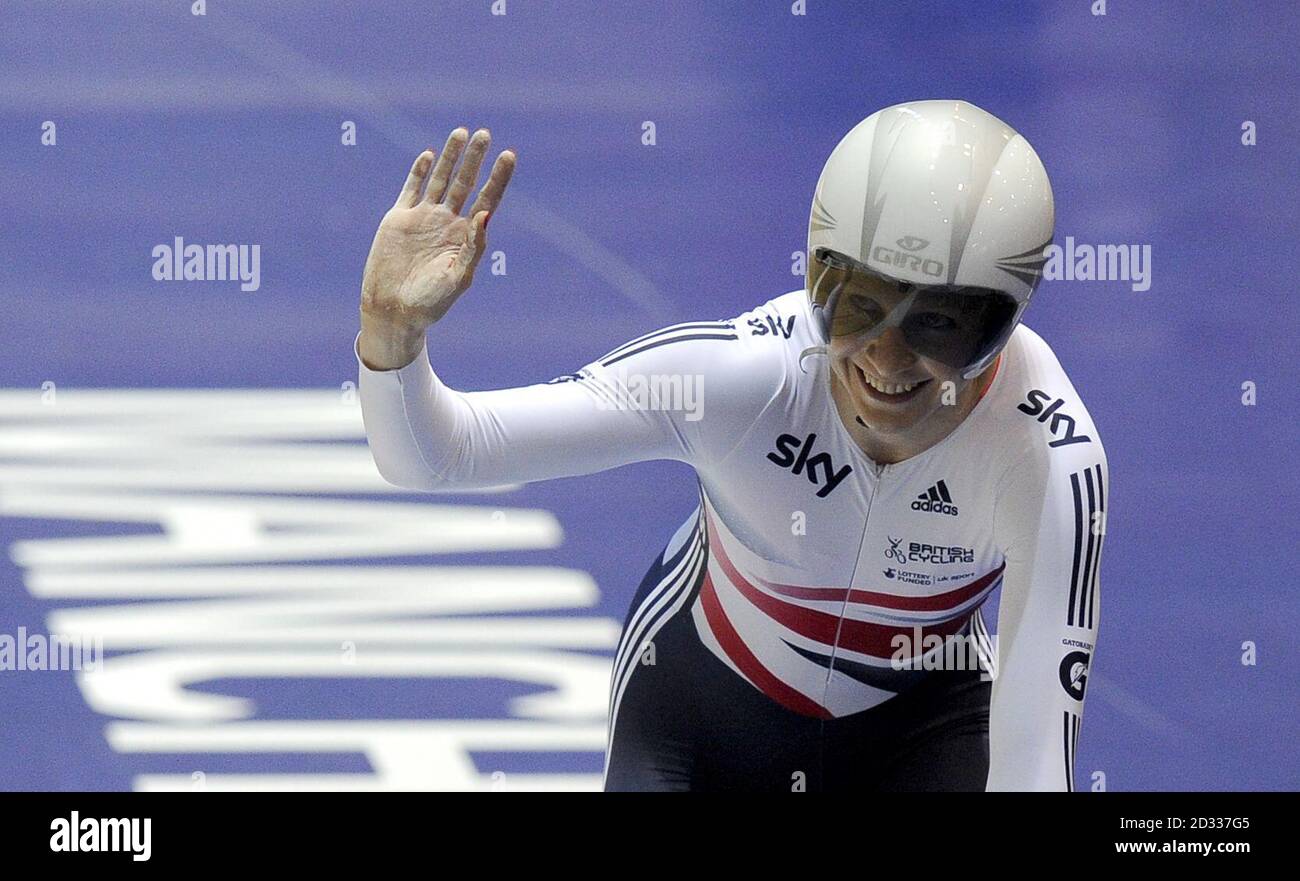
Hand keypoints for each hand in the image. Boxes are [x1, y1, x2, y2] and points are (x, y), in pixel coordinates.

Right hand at [359, 127, 514, 367]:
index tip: (509, 155)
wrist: (393, 310)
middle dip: (475, 159)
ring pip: (441, 179)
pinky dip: (420, 171)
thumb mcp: (457, 277)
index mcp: (465, 237)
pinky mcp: (399, 218)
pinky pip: (412, 188)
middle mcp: (447, 223)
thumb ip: (473, 246)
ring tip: (462, 132)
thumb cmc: (430, 302)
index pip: (487, 199)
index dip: (498, 178)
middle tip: (485, 134)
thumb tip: (485, 213)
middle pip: (466, 183)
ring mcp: (423, 218)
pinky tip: (430, 155)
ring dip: (451, 157)